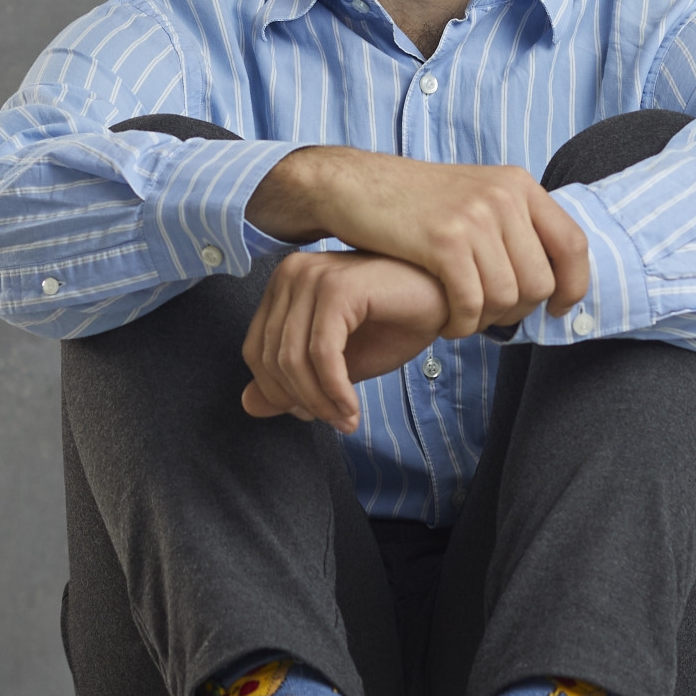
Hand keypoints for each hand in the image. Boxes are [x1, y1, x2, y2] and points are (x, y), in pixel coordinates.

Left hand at [239, 250, 452, 431]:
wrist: (447, 300)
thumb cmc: (396, 323)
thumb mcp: (338, 362)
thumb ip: (293, 381)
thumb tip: (247, 405)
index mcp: (285, 285)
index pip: (255, 350)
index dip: (278, 393)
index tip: (310, 415)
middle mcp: (292, 273)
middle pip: (269, 357)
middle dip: (299, 401)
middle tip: (334, 422)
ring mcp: (314, 276)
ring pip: (293, 359)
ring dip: (319, 402)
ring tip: (346, 419)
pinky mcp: (340, 288)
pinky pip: (322, 354)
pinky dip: (334, 391)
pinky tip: (352, 408)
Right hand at [247, 150, 592, 339]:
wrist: (352, 185)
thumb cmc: (412, 201)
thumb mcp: (473, 195)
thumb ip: (512, 226)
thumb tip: (551, 279)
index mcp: (518, 184)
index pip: (574, 245)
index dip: (573, 286)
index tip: (557, 310)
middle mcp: (503, 196)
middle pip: (540, 282)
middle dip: (517, 311)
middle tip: (487, 314)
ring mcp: (474, 217)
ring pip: (507, 298)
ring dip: (484, 320)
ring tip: (461, 315)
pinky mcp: (443, 241)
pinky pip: (472, 304)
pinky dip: (460, 323)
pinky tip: (444, 320)